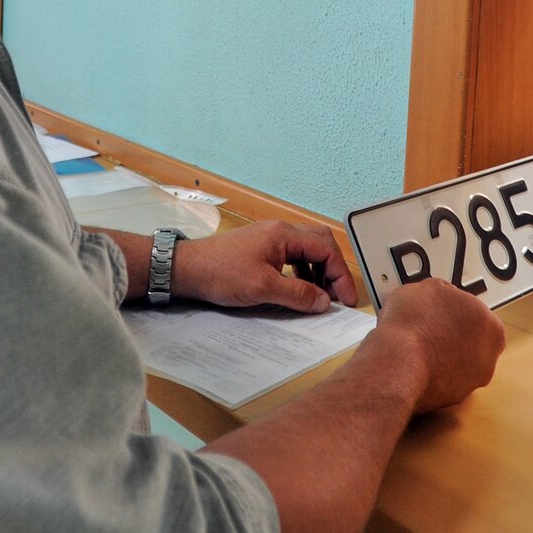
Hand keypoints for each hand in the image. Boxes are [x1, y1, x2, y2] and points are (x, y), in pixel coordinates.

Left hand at [173, 220, 358, 311]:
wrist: (187, 269)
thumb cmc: (221, 273)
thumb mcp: (263, 288)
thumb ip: (297, 294)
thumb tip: (324, 302)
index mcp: (285, 234)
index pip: (326, 249)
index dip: (340, 275)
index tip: (345, 300)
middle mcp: (281, 231)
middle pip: (321, 243)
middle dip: (333, 269)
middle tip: (337, 295)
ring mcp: (270, 237)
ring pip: (307, 249)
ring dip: (318, 271)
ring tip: (319, 295)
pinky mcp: (261, 247)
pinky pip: (293, 255)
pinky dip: (303, 271)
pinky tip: (298, 288)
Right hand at [373, 279, 505, 414]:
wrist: (398, 364)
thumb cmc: (414, 323)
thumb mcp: (427, 288)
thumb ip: (442, 293)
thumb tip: (439, 296)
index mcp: (491, 325)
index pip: (474, 314)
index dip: (453, 312)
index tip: (438, 312)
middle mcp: (488, 357)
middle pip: (469, 341)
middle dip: (451, 336)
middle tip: (427, 328)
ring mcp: (471, 382)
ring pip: (457, 364)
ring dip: (442, 357)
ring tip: (415, 347)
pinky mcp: (451, 401)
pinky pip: (442, 382)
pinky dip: (431, 375)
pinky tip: (413, 365)